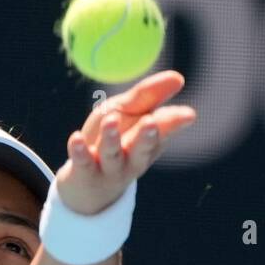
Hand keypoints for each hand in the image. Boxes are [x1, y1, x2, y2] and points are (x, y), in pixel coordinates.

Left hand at [53, 70, 198, 215]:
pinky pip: (83, 163)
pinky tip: (75, 138)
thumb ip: (148, 96)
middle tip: (151, 122)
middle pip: (142, 149)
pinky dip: (79, 151)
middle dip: (147, 137)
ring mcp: (109, 168)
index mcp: (148, 143)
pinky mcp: (84, 173)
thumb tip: (179, 78)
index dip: (174, 122)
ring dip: (112, 139)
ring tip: (111, 120)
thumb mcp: (128, 115)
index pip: (163, 131)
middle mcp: (132, 158)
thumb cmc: (114, 142)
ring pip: (112, 155)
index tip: (188, 114)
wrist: (87, 186)